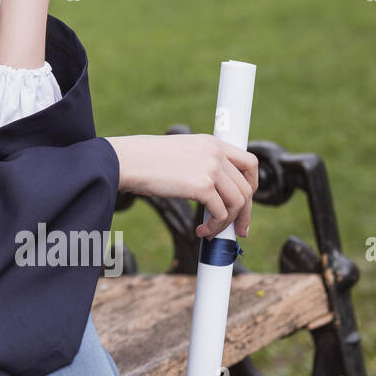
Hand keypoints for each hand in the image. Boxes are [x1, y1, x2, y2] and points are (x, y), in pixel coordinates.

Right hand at [103, 134, 258, 238]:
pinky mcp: (202, 186)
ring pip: (238, 203)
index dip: (251, 185)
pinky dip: (214, 228)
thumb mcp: (179, 154)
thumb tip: (211, 194)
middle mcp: (215, 153)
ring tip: (211, 232)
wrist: (124, 160)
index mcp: (211, 142)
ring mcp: (210, 168)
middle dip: (245, 213)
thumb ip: (199, 164)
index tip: (245, 203)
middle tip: (239, 230)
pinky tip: (200, 232)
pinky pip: (220, 214)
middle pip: (247, 188)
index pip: (249, 162)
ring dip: (227, 224)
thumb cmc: (143, 160)